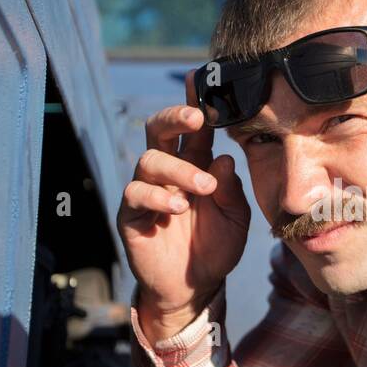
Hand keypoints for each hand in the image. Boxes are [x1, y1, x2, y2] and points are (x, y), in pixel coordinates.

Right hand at [116, 70, 250, 339]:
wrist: (194, 288)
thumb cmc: (216, 248)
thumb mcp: (235, 219)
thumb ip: (231, 190)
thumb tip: (224, 160)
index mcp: (195, 166)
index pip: (195, 129)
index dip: (196, 103)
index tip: (201, 78)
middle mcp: (168, 172)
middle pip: (160, 130)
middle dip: (175, 117)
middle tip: (197, 118)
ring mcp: (147, 191)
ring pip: (150, 160)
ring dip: (178, 170)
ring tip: (202, 189)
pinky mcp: (131, 214)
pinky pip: (136, 194)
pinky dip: (157, 197)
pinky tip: (177, 208)